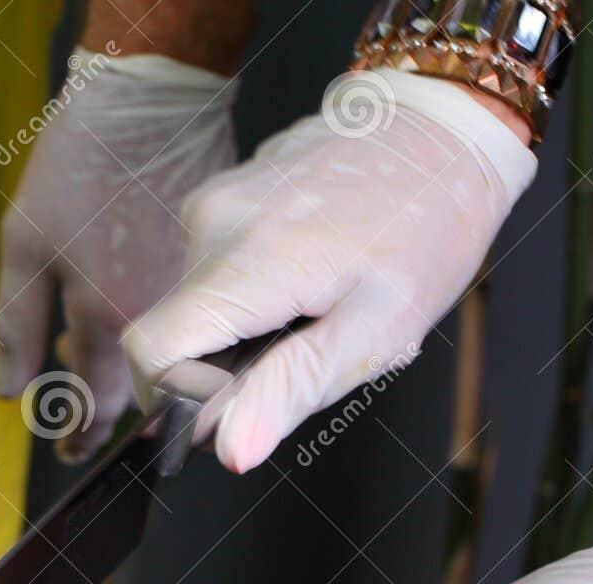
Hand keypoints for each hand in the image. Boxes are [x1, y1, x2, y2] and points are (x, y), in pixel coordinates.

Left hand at [0, 51, 235, 461]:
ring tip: (97, 368)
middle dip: (102, 415)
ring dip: (132, 383)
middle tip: (75, 420)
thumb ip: (15, 327)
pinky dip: (165, 345)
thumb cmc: (79, 164)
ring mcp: (197, 300)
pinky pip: (198, 334)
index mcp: (106, 316)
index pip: (95, 408)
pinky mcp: (221, 274)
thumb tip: (12, 393)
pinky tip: (137, 329)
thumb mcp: (24, 244)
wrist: (151, 103)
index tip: (67, 451)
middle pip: (137, 401)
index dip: (78, 437)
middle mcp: (161, 320)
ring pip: (170, 371)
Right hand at [122, 70, 536, 473]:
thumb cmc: (426, 225)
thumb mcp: (380, 329)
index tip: (250, 394)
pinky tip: (306, 269)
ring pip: (192, 302)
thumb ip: (294, 388)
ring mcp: (212, 199)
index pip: (149, 353)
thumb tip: (230, 450)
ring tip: (313, 302)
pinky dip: (246, 288)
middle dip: (222, 363)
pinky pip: (210, 265)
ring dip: (238, 325)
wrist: (443, 126)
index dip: (182, 394)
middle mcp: (212, 223)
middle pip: (172, 332)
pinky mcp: (221, 191)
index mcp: (248, 261)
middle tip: (304, 345)